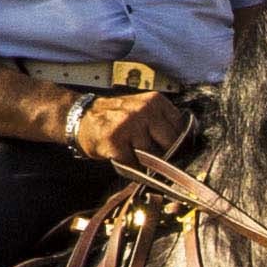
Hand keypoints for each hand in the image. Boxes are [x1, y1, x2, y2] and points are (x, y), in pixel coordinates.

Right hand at [70, 90, 189, 169]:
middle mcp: (145, 110)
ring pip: (151, 156)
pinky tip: (120, 154)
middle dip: (163, 155)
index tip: (172, 151)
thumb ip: (163, 123)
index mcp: (156, 101)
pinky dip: (128, 165)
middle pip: (170, 144)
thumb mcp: (143, 110)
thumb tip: (186, 147)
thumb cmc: (117, 119)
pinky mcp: (115, 140)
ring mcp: (129, 124)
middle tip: (150, 154)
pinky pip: (133, 163)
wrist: (80, 117)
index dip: (178, 145)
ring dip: (143, 161)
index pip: (181, 130)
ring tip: (130, 150)